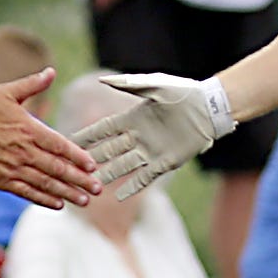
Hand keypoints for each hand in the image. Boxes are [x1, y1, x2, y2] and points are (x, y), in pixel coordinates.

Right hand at [0, 69, 99, 209]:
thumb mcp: (6, 92)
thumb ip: (32, 85)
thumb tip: (51, 72)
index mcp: (28, 129)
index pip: (60, 146)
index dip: (78, 157)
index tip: (93, 166)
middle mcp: (23, 151)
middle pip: (57, 168)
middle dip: (79, 180)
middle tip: (97, 188)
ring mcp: (12, 168)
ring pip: (45, 183)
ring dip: (67, 193)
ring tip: (84, 200)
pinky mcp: (1, 180)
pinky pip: (27, 192)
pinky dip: (44, 199)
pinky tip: (58, 204)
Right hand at [78, 73, 233, 199]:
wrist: (208, 108)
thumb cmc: (183, 92)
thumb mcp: (154, 86)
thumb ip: (129, 86)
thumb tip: (103, 80)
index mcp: (132, 118)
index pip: (103, 130)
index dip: (87, 136)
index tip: (68, 142)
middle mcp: (138, 136)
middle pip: (109, 150)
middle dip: (91, 160)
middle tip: (72, 170)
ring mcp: (151, 151)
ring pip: (124, 166)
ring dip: (108, 175)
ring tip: (90, 186)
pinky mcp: (165, 162)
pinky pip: (145, 177)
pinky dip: (132, 186)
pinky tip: (119, 196)